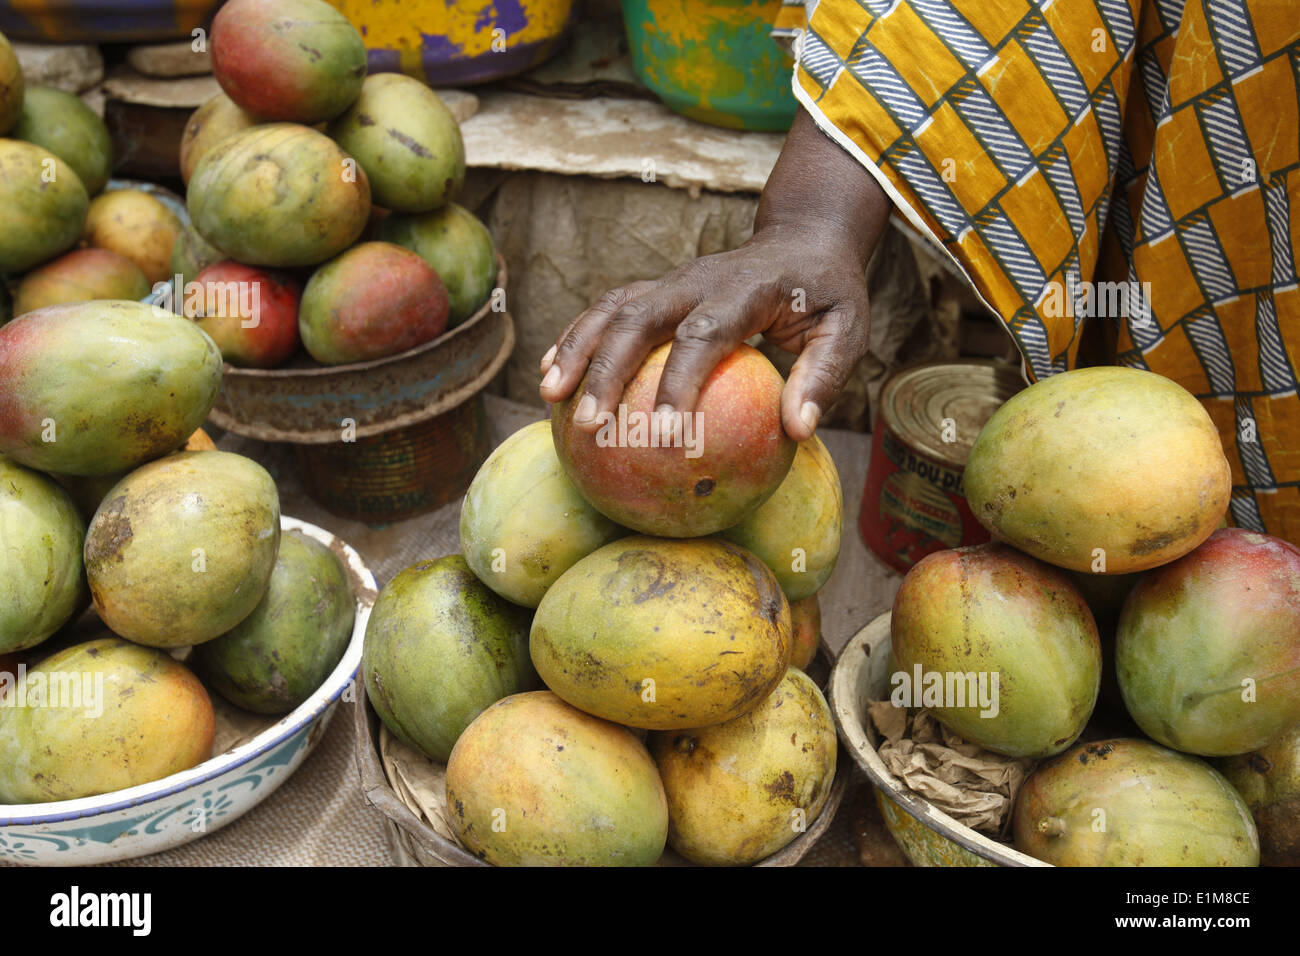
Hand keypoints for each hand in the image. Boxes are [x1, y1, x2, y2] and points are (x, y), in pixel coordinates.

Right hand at [538, 107, 891, 441]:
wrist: (802, 237)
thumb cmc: (828, 292)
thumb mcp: (847, 329)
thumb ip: (824, 376)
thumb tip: (798, 430)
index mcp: (743, 290)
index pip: (702, 335)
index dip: (679, 384)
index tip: (665, 436)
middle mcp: (696, 280)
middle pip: (638, 320)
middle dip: (607, 372)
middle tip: (590, 425)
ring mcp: (670, 281)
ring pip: (611, 310)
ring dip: (576, 350)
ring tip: (550, 397)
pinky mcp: (655, 289)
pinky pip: (606, 310)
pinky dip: (575, 338)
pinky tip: (551, 376)